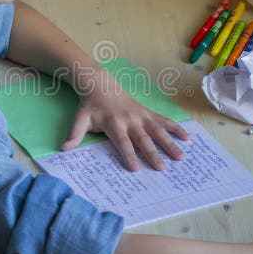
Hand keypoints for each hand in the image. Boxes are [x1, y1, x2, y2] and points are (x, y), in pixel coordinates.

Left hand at [61, 77, 189, 171]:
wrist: (101, 84)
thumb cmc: (91, 106)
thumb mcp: (80, 119)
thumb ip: (74, 134)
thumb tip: (64, 149)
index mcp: (114, 124)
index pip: (122, 142)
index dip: (129, 155)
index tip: (135, 169)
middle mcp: (130, 120)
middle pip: (143, 139)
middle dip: (152, 153)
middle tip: (162, 168)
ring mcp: (141, 116)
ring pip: (158, 130)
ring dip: (170, 143)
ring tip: (181, 156)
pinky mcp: (148, 113)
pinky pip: (164, 120)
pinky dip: (176, 128)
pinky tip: (187, 137)